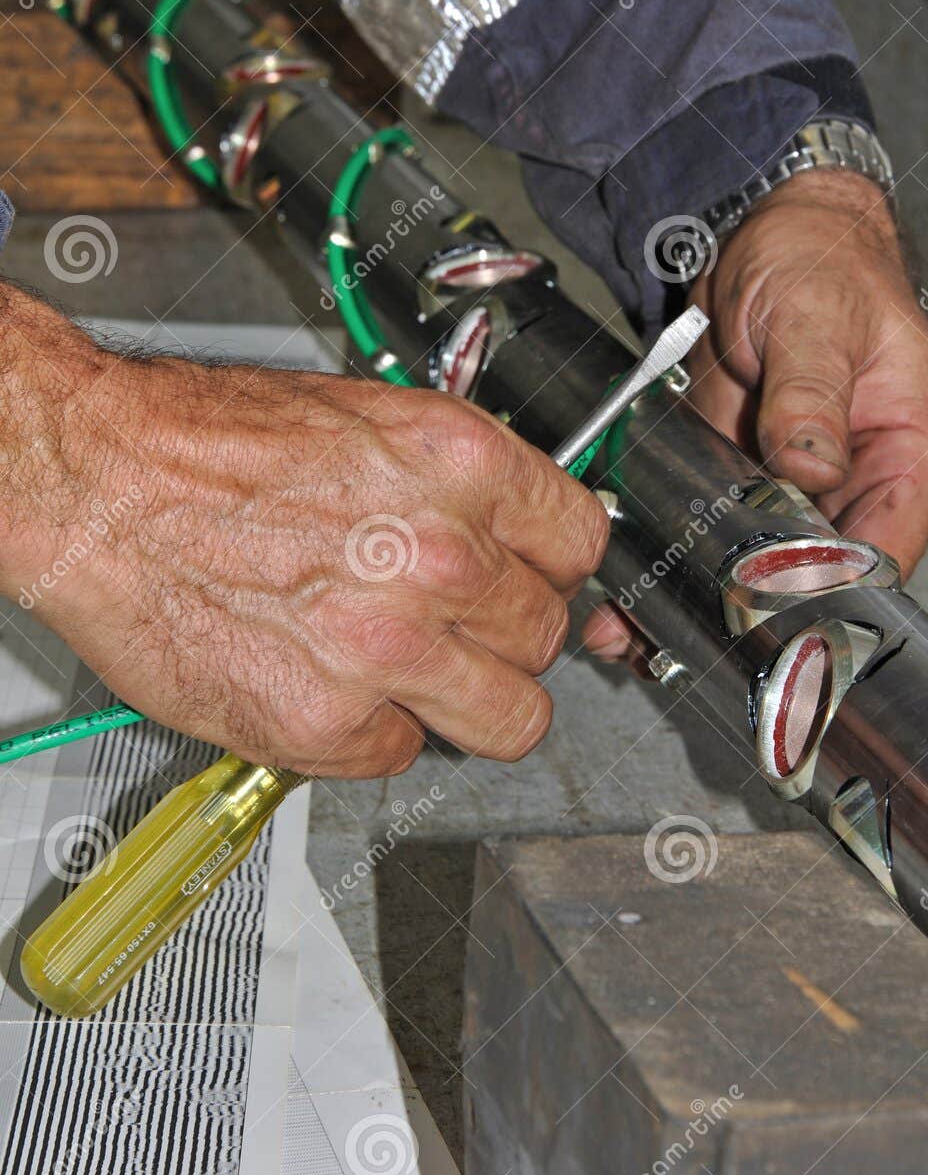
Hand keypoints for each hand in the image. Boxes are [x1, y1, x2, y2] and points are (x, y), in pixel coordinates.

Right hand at [0, 289, 607, 775]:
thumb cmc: (206, 443)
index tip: (538, 579)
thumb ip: (453, 486)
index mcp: (460, 466)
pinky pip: (401, 754)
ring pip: (510, 719)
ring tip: (419, 681)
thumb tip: (509, 532)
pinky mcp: (330, 723)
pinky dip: (371, 734)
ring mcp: (392, 649)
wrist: (99, 484)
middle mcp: (443, 559)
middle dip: (505, 636)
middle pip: (546, 635)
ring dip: (471, 704)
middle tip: (457, 630)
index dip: (555, 566)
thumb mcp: (364, 420)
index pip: (581, 541)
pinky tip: (330, 686)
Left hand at [585, 171, 927, 661]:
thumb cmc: (823, 259)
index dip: (822, 592)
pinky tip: (630, 594)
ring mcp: (803, 490)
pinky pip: (716, 538)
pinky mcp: (748, 478)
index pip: (880, 557)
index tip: (759, 604)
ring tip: (637, 629)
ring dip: (700, 602)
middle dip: (748, 613)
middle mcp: (864, 486)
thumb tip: (811, 467)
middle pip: (816, 582)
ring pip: (759, 573)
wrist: (769, 230)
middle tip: (687, 629)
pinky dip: (675, 565)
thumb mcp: (815, 319)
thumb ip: (810, 396)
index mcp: (913, 456)